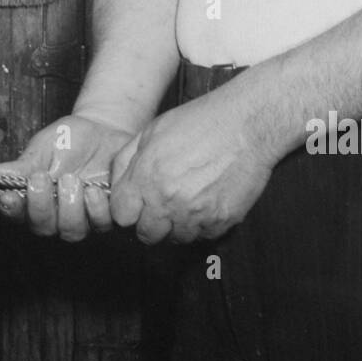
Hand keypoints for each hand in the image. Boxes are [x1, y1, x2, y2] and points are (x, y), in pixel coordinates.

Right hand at [0, 113, 134, 241]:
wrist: (103, 129)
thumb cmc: (69, 139)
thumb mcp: (44, 148)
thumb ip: (24, 165)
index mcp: (34, 200)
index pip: (17, 214)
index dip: (11, 209)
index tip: (8, 196)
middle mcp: (56, 215)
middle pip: (42, 227)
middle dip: (40, 205)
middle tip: (41, 177)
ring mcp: (82, 218)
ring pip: (71, 230)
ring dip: (69, 207)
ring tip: (70, 179)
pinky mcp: (108, 215)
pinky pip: (102, 223)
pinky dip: (97, 209)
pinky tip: (95, 190)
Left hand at [109, 93, 276, 244]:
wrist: (247, 125)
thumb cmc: (199, 122)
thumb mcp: (152, 131)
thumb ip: (127, 161)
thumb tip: (114, 185)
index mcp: (146, 178)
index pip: (121, 216)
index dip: (127, 209)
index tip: (136, 202)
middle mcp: (168, 201)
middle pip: (146, 234)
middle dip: (149, 222)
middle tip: (161, 204)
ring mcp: (196, 215)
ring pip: (175, 238)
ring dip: (177, 225)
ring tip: (187, 199)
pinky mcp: (221, 221)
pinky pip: (202, 235)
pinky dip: (202, 224)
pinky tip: (206, 200)